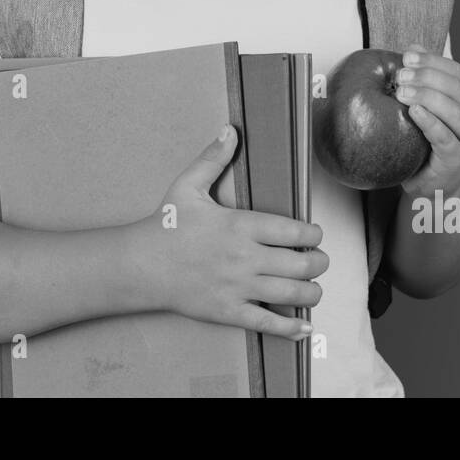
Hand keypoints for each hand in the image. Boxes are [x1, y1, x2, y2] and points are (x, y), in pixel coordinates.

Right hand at [135, 125, 328, 339]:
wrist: (141, 265)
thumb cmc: (165, 226)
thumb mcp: (187, 185)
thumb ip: (213, 158)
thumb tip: (230, 130)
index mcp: (241, 225)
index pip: (296, 232)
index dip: (314, 235)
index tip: (314, 235)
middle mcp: (246, 258)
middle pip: (303, 265)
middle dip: (319, 263)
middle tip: (318, 260)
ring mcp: (239, 287)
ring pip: (293, 294)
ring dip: (312, 292)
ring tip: (312, 286)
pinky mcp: (229, 311)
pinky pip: (268, 323)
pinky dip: (291, 328)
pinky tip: (303, 327)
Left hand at [392, 43, 459, 198]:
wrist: (436, 182)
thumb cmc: (434, 136)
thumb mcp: (433, 104)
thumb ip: (427, 76)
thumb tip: (412, 47)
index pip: (459, 72)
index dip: (433, 61)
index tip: (407, 55)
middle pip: (457, 89)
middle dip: (427, 77)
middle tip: (401, 74)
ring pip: (453, 112)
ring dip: (426, 97)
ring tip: (401, 91)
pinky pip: (444, 137)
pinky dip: (429, 122)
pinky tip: (413, 111)